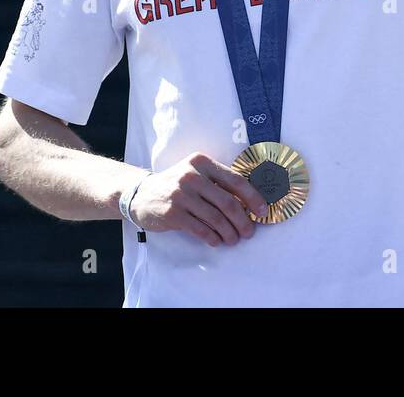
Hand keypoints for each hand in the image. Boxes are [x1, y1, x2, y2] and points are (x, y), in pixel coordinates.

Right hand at [129, 152, 269, 246]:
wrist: (141, 194)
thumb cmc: (176, 186)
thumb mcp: (195, 175)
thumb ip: (218, 184)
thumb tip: (248, 204)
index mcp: (202, 163)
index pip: (236, 180)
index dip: (253, 198)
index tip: (262, 211)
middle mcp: (192, 176)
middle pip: (228, 203)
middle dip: (243, 221)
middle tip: (249, 232)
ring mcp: (181, 194)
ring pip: (216, 218)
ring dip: (229, 233)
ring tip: (233, 240)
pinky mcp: (173, 213)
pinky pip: (201, 229)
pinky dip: (213, 238)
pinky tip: (216, 241)